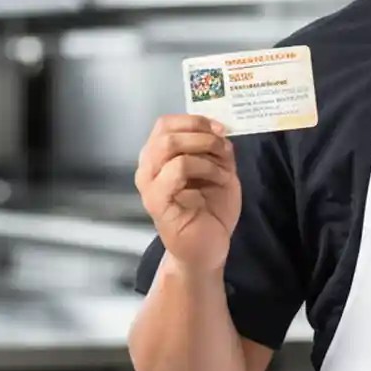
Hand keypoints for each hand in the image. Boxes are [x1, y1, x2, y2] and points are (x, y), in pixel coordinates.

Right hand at [136, 115, 241, 273]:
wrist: (208, 249)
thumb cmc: (211, 210)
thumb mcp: (220, 170)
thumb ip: (216, 149)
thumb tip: (219, 129)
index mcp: (159, 158)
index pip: (165, 124)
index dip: (194, 121)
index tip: (221, 128)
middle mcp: (148, 168)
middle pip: (166, 131)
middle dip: (201, 133)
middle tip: (223, 147)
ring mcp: (149, 185)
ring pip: (169, 145)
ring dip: (204, 149)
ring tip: (223, 167)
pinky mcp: (156, 202)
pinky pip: (177, 169)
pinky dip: (204, 167)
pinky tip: (220, 179)